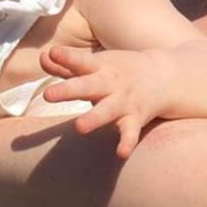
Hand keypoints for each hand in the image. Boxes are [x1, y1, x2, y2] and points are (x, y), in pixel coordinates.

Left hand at [40, 46, 168, 157]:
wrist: (165, 76)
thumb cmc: (121, 70)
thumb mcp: (97, 63)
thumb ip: (68, 64)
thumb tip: (42, 57)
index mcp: (99, 67)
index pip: (80, 61)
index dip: (66, 57)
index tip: (52, 53)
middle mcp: (111, 83)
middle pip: (88, 86)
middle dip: (68, 90)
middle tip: (48, 95)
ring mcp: (124, 101)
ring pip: (107, 111)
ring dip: (94, 118)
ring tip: (79, 128)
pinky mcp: (136, 119)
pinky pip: (131, 132)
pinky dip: (127, 142)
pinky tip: (121, 153)